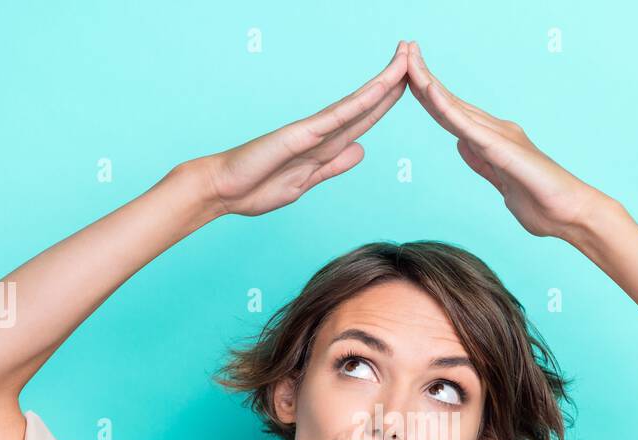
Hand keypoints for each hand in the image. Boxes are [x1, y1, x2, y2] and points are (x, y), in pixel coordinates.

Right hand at [202, 41, 409, 216]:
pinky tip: (380, 88)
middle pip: (367, 103)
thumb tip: (360, 150)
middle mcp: (324, 132)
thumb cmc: (256, 186)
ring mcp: (314, 130)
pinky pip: (338, 116)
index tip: (410, 82)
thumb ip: (334, 165)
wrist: (223, 189)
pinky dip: (361, 101)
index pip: (366, 119)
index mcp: (327, 145)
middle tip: (414, 52)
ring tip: (406, 56)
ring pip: (358, 103)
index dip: (389, 101)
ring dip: (383, 81)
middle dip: (393, 80)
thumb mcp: (307, 181)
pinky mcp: (302, 134)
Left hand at [405, 41, 602, 239]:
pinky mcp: (502, 150)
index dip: (429, 95)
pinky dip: (447, 107)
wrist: (572, 213)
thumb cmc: (542, 202)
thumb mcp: (500, 182)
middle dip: (423, 77)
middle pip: (449, 102)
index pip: (451, 114)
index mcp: (491, 141)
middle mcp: (494, 131)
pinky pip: (468, 126)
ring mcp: (499, 137)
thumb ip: (481, 163)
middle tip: (403, 49)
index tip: (408, 75)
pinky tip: (430, 90)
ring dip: (429, 83)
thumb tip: (461, 144)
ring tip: (409, 58)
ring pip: (455, 107)